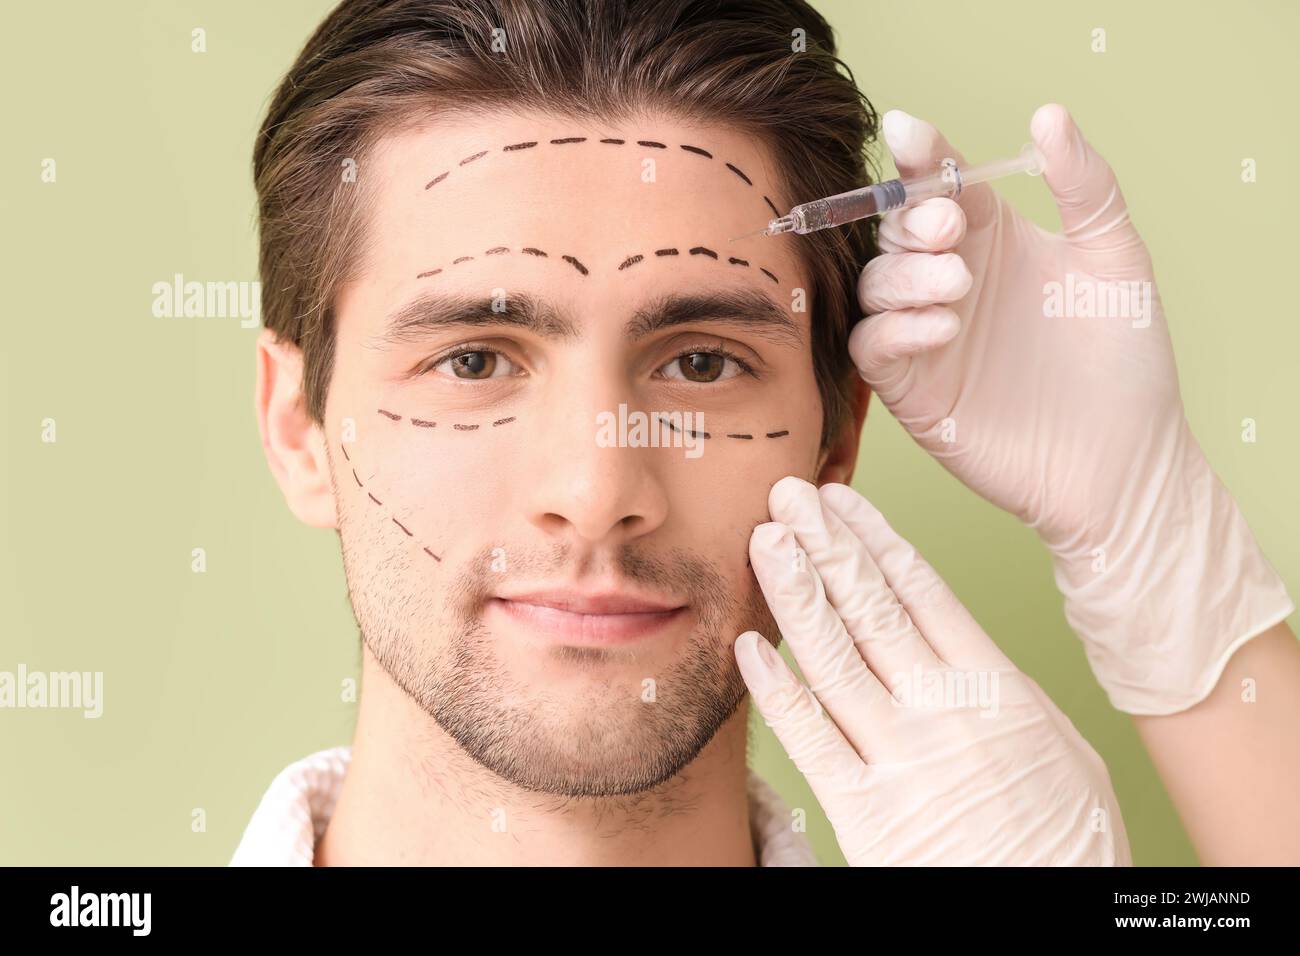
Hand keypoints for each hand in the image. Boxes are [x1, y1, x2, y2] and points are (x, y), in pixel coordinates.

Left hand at [734, 477, 1129, 865]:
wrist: (1048, 917)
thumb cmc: (1067, 843)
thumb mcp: (1064, 752)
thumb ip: (1007, 695)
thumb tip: (967, 652)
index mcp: (997, 688)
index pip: (923, 594)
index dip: (875, 540)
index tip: (841, 499)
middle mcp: (945, 711)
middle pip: (873, 610)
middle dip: (826, 546)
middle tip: (789, 495)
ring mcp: (903, 758)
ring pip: (836, 658)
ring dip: (796, 595)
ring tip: (766, 542)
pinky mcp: (866, 813)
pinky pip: (811, 740)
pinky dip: (778, 692)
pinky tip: (750, 647)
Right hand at [850, 104, 1291, 713]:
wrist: (1124, 460)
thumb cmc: (1125, 361)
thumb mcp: (1116, 256)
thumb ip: (1085, 184)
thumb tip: (1048, 115)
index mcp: (994, 242)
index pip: (938, 186)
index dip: (919, 157)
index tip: (910, 135)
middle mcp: (951, 283)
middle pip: (896, 231)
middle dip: (912, 221)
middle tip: (952, 228)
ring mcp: (926, 338)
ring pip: (875, 286)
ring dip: (904, 275)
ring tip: (959, 288)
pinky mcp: (912, 393)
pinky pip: (872, 349)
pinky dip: (894, 330)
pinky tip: (942, 328)